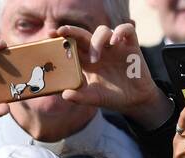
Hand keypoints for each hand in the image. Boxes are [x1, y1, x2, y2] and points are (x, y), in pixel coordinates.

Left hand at [55, 23, 172, 128]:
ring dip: (96, 41)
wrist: (134, 101)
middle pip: (84, 34)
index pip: (73, 45)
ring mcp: (114, 47)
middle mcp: (100, 51)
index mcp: (87, 61)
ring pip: (102, 30)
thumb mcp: (94, 98)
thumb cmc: (112, 97)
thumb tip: (65, 94)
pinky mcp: (130, 46)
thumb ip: (80, 96)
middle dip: (71, 31)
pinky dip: (120, 32)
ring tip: (95, 58)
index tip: (50, 35)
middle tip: (61, 31)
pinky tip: (114, 42)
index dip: (62, 39)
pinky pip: (126, 30)